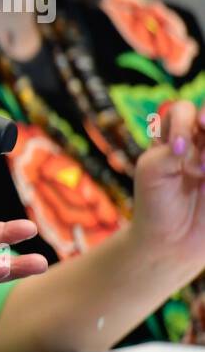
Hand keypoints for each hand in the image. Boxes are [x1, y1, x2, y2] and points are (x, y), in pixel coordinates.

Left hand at [128, 100, 204, 267]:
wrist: (171, 241)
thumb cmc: (154, 203)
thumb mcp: (151, 172)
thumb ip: (168, 150)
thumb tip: (187, 143)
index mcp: (175, 136)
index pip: (184, 110)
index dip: (185, 119)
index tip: (180, 147)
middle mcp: (200, 143)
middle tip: (204, 134)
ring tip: (203, 170)